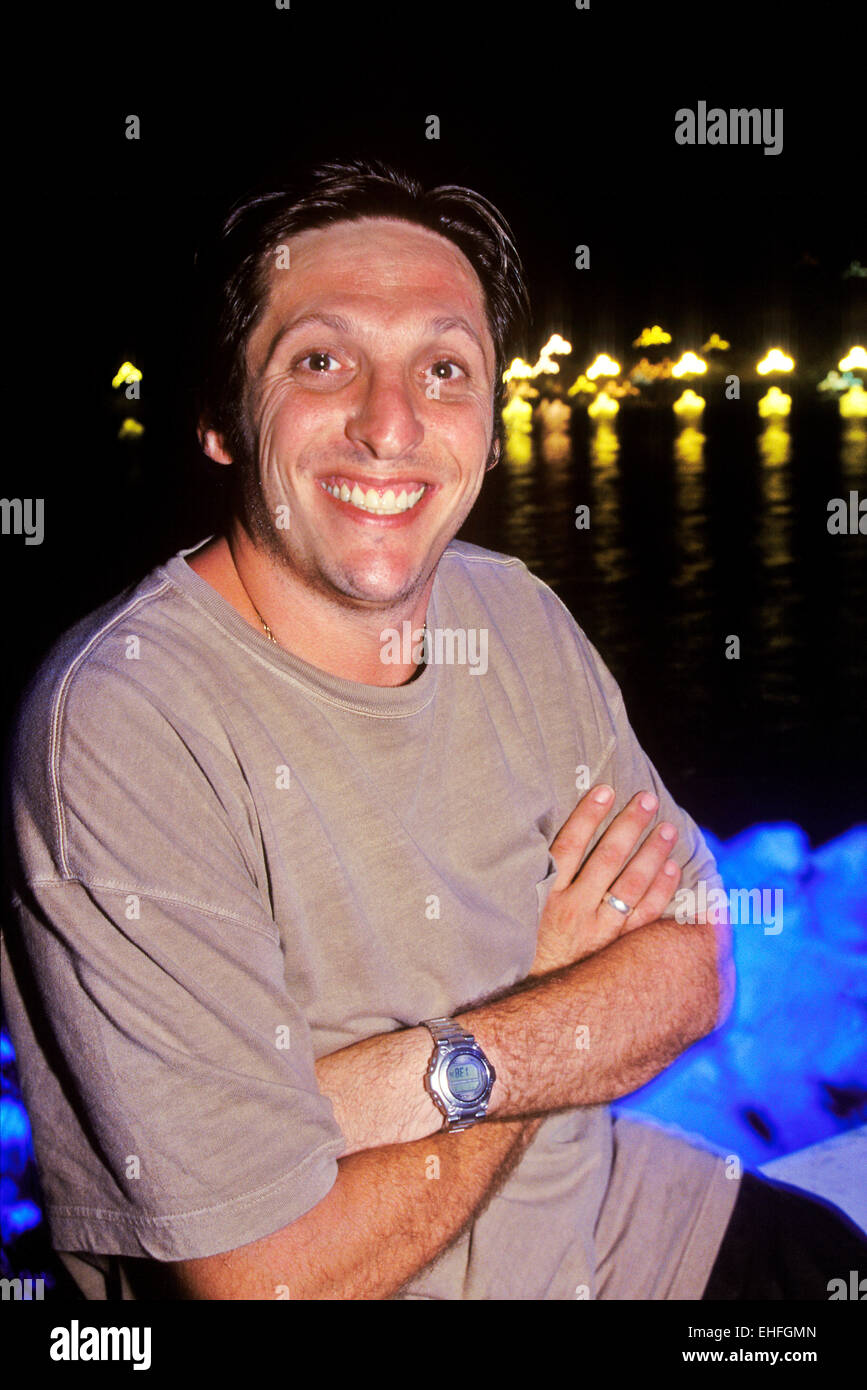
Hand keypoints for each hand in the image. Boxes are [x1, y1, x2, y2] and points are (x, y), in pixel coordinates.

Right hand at [528, 786, 681, 977]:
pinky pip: (645, 916)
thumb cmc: (521, 956)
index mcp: (544, 899)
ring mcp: (597, 932)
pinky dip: (661, 891)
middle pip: (606, 859)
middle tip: (646, 800)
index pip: (568, 847)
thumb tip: (549, 848)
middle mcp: (573, 912)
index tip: (604, 790)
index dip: (587, 817)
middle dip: (628, 827)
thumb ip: (533, 884)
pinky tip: (672, 869)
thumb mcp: (516, 918)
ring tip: (666, 828)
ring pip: (631, 885)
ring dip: (652, 853)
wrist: (529, 1013)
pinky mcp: (615, 951)